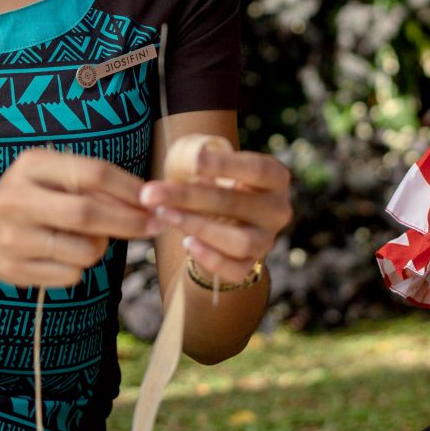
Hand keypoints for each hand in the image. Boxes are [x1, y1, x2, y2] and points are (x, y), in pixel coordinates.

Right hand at [0, 147, 156, 290]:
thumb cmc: (32, 200)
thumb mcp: (51, 176)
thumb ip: (93, 183)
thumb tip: (147, 202)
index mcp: (31, 165)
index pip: (93, 173)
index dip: (131, 188)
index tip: (155, 199)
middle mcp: (17, 199)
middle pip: (88, 213)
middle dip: (129, 222)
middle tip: (153, 225)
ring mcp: (12, 237)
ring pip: (84, 250)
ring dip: (101, 247)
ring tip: (88, 239)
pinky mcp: (14, 270)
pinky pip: (71, 275)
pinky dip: (80, 268)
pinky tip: (64, 256)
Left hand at [139, 142, 292, 284]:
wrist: (221, 224)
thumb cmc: (216, 186)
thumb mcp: (212, 168)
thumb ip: (202, 161)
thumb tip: (189, 161)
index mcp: (275, 178)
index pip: (257, 170)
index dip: (226, 165)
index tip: (195, 162)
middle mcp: (277, 210)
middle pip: (238, 203)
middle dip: (190, 197)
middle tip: (152, 193)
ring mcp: (267, 241)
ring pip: (240, 241)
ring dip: (198, 227)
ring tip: (165, 215)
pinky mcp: (252, 266)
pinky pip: (235, 269)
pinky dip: (210, 257)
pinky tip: (187, 243)